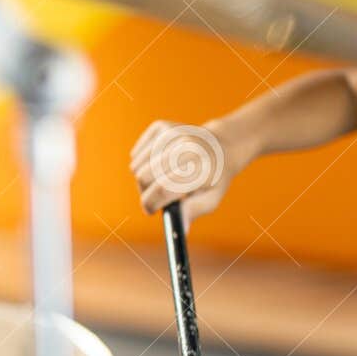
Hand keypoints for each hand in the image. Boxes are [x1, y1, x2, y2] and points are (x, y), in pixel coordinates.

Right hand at [130, 118, 258, 221]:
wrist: (221, 145)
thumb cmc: (214, 177)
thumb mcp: (212, 198)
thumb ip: (194, 211)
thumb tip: (180, 229)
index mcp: (200, 168)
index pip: (163, 189)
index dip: (150, 204)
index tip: (149, 211)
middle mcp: (185, 147)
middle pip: (145, 177)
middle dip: (146, 193)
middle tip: (157, 197)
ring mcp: (172, 133)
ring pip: (137, 166)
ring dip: (144, 178)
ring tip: (161, 179)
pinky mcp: (161, 126)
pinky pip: (136, 154)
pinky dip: (142, 163)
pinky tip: (159, 163)